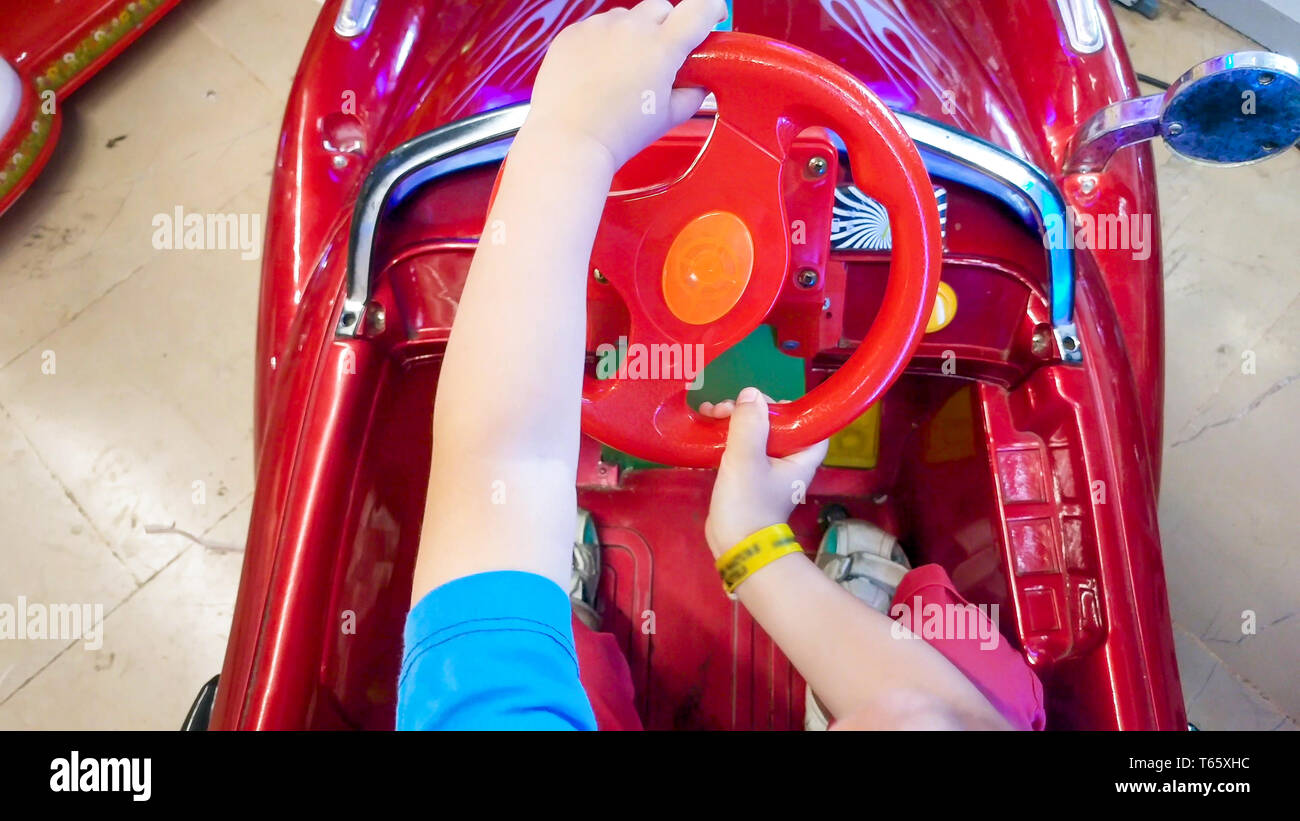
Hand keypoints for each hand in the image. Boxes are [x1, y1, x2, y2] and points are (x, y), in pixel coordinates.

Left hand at [526, 0, 727, 168]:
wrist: (569, 139)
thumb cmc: (617, 133)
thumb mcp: (667, 118)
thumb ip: (692, 95)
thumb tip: (698, 84)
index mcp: (661, 47)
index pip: (699, 9)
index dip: (711, 8)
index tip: (713, 15)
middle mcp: (630, 28)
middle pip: (661, 8)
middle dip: (667, 26)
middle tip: (661, 57)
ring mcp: (598, 27)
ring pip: (626, 18)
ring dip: (631, 35)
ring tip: (622, 71)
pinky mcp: (572, 33)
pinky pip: (595, 28)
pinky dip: (601, 44)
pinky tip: (596, 73)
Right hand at [702, 387, 829, 557]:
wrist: (735, 546)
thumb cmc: (748, 504)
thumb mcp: (746, 460)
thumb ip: (749, 424)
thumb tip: (750, 394)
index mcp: (801, 457)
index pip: (810, 423)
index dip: (790, 408)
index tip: (764, 402)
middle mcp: (788, 461)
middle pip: (777, 424)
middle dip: (752, 410)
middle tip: (726, 408)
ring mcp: (768, 470)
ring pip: (756, 434)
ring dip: (735, 420)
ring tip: (712, 413)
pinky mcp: (748, 477)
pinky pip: (742, 447)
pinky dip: (728, 435)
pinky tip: (710, 426)